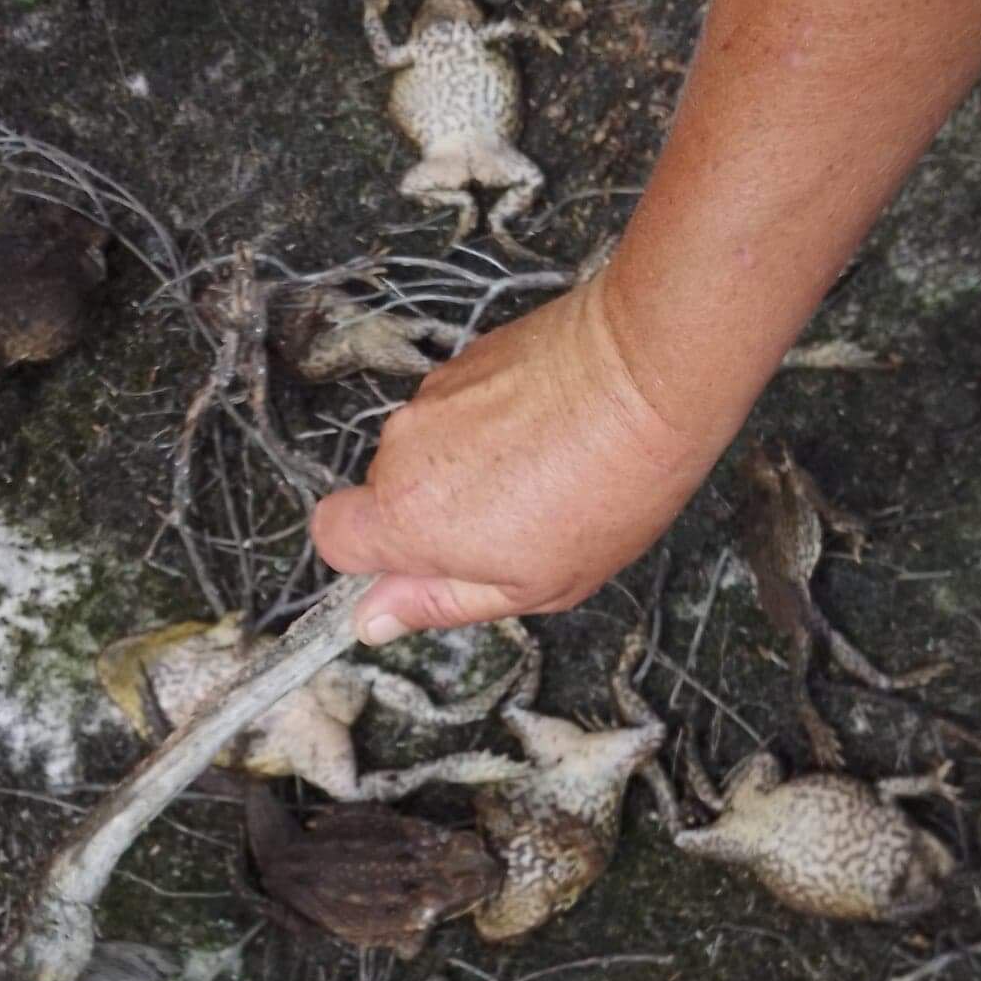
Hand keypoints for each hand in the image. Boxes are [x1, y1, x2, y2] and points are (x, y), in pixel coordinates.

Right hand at [311, 274, 734, 642]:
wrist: (648, 371)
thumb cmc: (606, 488)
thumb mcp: (531, 584)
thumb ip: (440, 601)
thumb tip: (372, 620)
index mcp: (408, 517)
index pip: (331, 539)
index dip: (369, 558)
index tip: (421, 566)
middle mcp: (402, 449)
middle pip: (386, 493)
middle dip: (435, 514)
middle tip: (514, 525)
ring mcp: (432, 397)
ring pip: (427, 450)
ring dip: (469, 467)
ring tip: (546, 473)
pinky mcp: (465, 359)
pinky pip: (459, 410)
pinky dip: (492, 424)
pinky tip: (551, 431)